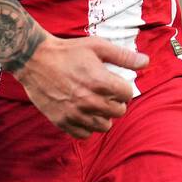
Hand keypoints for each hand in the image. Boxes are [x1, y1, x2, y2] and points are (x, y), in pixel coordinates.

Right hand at [10, 35, 148, 138]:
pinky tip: (83, 112)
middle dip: (116, 101)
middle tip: (106, 93)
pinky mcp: (62, 121)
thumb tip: (146, 62)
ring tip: (95, 103)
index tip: (115, 82)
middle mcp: (89, 100)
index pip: (128, 94)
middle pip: (119, 112)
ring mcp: (75, 113)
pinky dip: (87, 126)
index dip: (124, 87)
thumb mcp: (97, 47)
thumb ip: (123, 56)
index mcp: (100, 81)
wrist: (35, 60)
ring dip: (104, 115)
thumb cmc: (68, 51)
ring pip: (104, 126)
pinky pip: (85, 134)